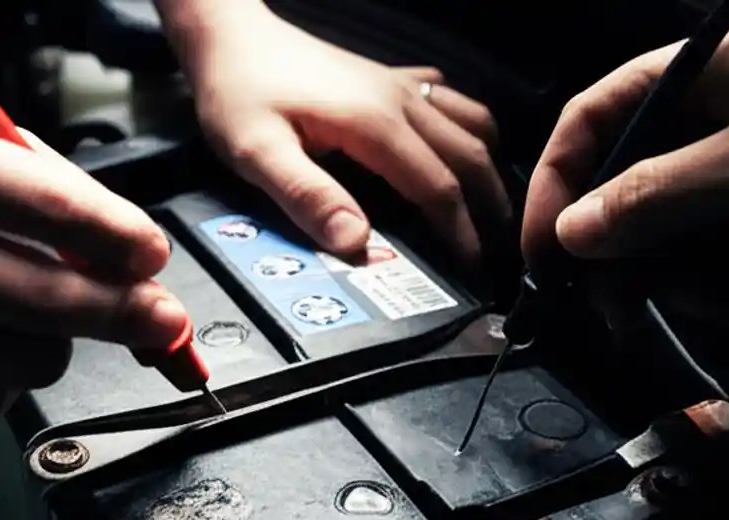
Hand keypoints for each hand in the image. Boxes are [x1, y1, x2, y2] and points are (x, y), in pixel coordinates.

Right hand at [0, 54, 186, 418]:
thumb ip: (51, 190)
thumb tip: (136, 264)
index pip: (33, 204)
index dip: (109, 236)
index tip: (153, 254)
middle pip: (37, 303)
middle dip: (120, 313)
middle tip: (163, 318)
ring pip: (26, 362)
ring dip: (57, 340)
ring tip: (26, 301)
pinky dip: (6, 373)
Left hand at [165, 2, 509, 265]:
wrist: (230, 37)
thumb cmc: (238, 91)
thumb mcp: (256, 151)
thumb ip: (307, 195)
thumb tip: (355, 241)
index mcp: (376, 124)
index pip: (440, 188)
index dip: (461, 235)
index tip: (472, 273)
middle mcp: (400, 100)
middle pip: (472, 157)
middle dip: (491, 209)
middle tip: (498, 255)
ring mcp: (399, 85)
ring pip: (472, 125)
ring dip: (489, 170)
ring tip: (492, 212)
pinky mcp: (390, 79)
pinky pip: (451, 102)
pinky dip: (470, 132)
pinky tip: (463, 151)